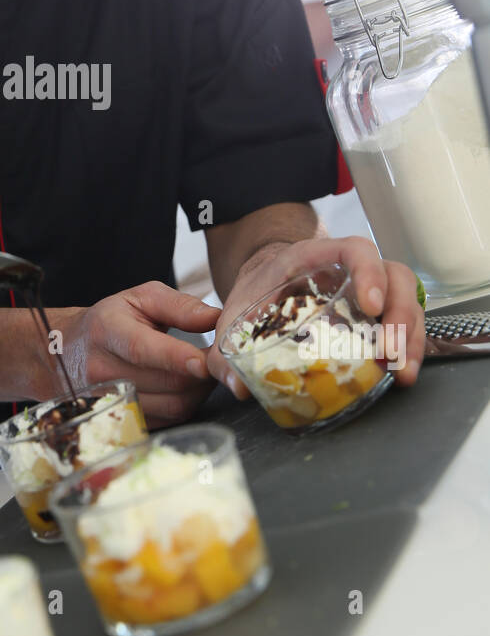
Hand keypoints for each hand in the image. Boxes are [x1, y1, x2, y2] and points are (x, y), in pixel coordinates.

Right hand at [60, 281, 220, 425]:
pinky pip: (167, 421)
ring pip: (171, 407)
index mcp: (107, 330)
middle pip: (166, 383)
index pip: (142, 348)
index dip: (177, 357)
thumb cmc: (110, 320)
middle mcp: (102, 369)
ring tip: (201, 373)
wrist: (65, 353)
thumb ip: (179, 306)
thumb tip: (216, 318)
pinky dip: (185, 405)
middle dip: (202, 375)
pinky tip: (185, 388)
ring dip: (198, 392)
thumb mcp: (140, 298)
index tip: (205, 362)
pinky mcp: (122, 420)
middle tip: (217, 360)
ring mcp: (109, 401)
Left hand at [207, 236, 425, 397]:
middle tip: (391, 354)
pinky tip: (401, 373)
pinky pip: (406, 320)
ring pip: (407, 298)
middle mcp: (350, 269)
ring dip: (412, 336)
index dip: (369, 270)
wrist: (265, 285)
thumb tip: (236, 386)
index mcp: (314, 257)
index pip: (354, 249)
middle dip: (401, 315)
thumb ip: (224, 349)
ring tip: (402, 372)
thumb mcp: (235, 315)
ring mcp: (369, 288)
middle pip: (394, 276)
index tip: (371, 304)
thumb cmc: (256, 293)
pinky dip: (410, 346)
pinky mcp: (378, 313)